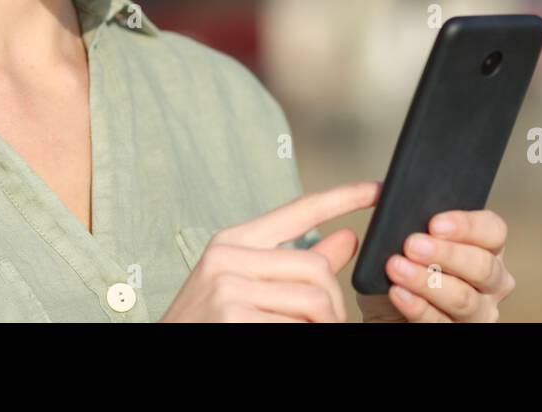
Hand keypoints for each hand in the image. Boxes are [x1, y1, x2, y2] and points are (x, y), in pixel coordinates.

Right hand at [159, 180, 379, 321]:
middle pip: (317, 267)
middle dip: (334, 303)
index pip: (299, 209)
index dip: (343, 197)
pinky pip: (297, 328)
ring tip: (314, 332)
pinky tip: (286, 337)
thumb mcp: (244, 286)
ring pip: (314, 300)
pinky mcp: (235, 319)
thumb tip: (347, 239)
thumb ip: (296, 264)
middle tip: (331, 324)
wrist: (163, 351)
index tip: (378, 190)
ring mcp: (229, 289)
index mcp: (232, 241)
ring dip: (325, 325)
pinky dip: (305, 336)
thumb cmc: (208, 325)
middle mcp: (228, 257)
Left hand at [356, 209, 515, 322]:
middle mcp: (492, 280)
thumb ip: (415, 222)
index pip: (493, 230)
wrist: (389, 307)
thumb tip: (398, 204)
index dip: (467, 225)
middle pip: (482, 266)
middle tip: (411, 245)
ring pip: (463, 298)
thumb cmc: (407, 264)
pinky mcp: (459, 332)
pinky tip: (398, 293)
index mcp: (488, 247)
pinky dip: (417, 307)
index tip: (435, 223)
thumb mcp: (412, 239)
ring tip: (397, 268)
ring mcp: (479, 311)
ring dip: (427, 282)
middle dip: (445, 254)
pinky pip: (440, 323)